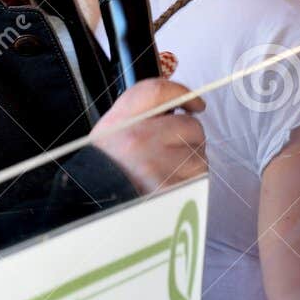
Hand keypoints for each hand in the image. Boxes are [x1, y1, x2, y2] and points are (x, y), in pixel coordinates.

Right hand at [92, 79, 206, 194]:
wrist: (99, 207)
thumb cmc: (109, 171)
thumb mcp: (111, 132)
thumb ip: (142, 113)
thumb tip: (180, 106)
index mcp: (119, 123)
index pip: (158, 92)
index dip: (183, 94)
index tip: (195, 104)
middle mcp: (137, 140)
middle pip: (190, 125)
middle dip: (189, 137)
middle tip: (171, 152)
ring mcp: (156, 165)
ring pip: (198, 152)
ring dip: (191, 161)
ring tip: (167, 172)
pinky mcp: (171, 188)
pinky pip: (199, 176)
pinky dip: (192, 180)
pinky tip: (173, 185)